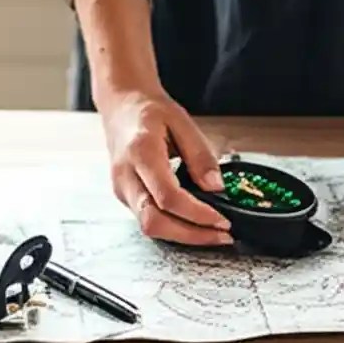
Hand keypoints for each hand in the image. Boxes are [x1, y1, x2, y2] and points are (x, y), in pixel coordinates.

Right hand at [99, 89, 232, 245]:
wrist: (121, 106)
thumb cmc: (149, 110)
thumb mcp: (182, 122)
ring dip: (184, 236)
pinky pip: (149, 220)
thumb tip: (216, 188)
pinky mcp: (126, 197)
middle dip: (191, 235)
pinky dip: (175, 227)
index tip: (222, 220)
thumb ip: (200, 155)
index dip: (197, 214)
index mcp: (140, 153)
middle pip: (154, 222)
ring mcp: (123, 190)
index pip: (168, 197)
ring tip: (214, 233)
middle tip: (222, 235)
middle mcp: (126, 177)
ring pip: (150, 227)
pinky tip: (195, 224)